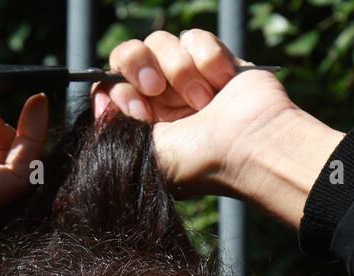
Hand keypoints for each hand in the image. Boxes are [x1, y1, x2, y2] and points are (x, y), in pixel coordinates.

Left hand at [92, 29, 342, 225]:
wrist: (250, 146)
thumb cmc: (199, 160)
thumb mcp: (146, 153)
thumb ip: (117, 127)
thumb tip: (103, 100)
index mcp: (143, 124)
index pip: (109, 86)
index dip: (117, 90)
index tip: (139, 110)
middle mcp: (162, 99)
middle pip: (128, 55)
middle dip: (137, 65)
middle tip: (156, 87)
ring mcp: (188, 78)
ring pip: (161, 42)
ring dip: (180, 70)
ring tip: (202, 99)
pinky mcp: (215, 60)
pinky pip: (194, 37)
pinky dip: (207, 59)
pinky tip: (221, 83)